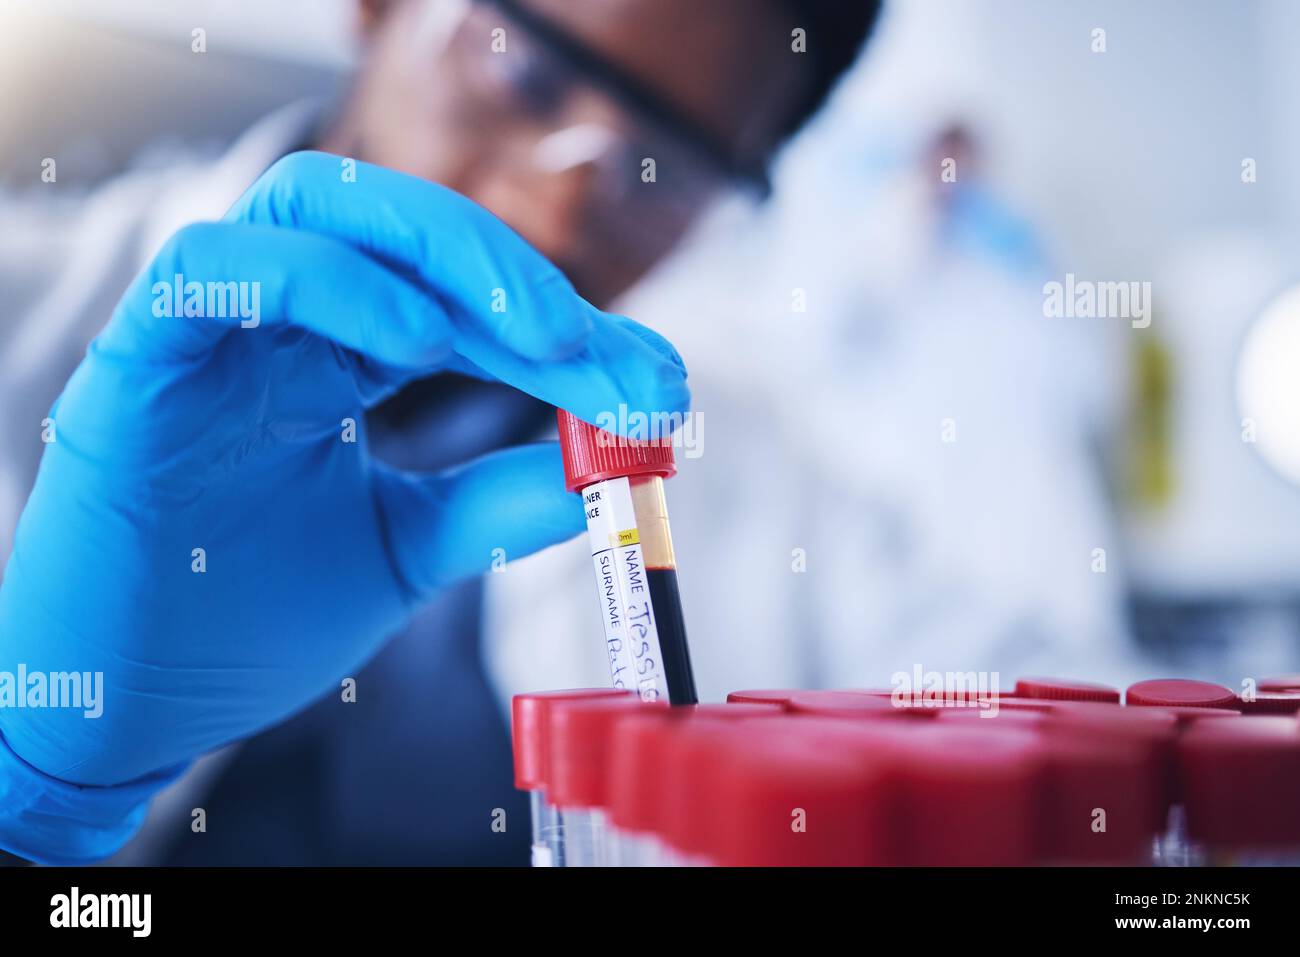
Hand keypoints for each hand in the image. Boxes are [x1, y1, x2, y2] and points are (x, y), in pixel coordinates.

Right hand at [0, 152, 687, 859]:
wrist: (133, 711)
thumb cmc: (248, 622)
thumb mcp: (406, 550)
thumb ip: (498, 501)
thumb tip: (610, 462)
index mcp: (333, 360)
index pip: (456, 298)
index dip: (560, 328)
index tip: (651, 379)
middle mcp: (274, 327)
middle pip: (397, 225)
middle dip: (512, 273)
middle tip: (601, 345)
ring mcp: (205, 336)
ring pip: (311, 208)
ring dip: (438, 254)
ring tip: (531, 335)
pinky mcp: (134, 364)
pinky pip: (211, 271)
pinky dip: (322, 284)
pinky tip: (414, 344)